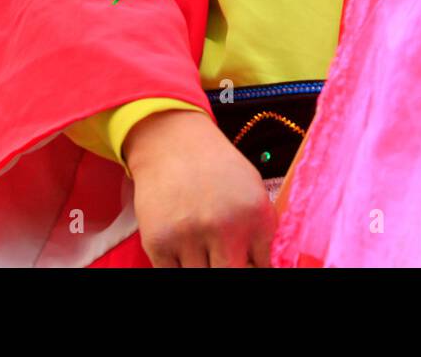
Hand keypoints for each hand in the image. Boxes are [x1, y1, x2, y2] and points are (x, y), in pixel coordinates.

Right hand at [124, 110, 275, 267]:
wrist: (171, 143)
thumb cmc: (215, 168)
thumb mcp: (252, 189)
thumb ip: (260, 231)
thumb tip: (258, 267)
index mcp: (255, 215)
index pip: (262, 267)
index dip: (252, 265)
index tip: (243, 259)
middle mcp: (225, 228)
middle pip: (231, 275)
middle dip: (228, 267)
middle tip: (222, 255)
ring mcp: (189, 237)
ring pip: (200, 277)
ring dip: (201, 265)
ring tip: (200, 243)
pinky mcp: (158, 243)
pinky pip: (171, 274)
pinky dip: (178, 266)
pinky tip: (182, 249)